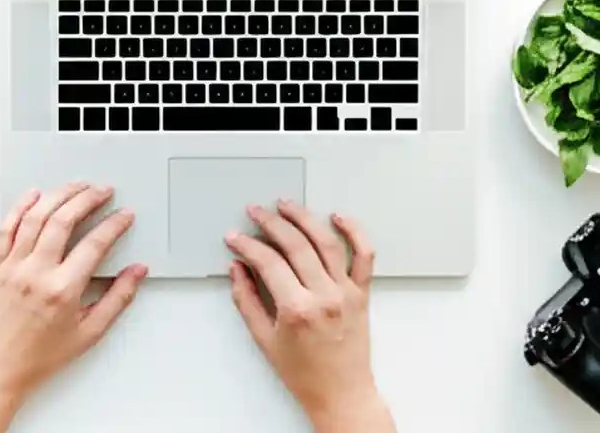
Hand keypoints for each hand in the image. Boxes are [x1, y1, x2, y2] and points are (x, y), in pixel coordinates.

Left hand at [0, 183, 146, 432]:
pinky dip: (20, 207)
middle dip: (87, 198)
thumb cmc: (40, 356)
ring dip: (58, 195)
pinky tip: (33, 195)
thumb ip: (117, 299)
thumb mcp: (89, 333)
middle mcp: (36, 274)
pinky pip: (6, 228)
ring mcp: (13, 267)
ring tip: (76, 186)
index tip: (124, 216)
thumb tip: (136, 273)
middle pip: (63, 220)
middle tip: (102, 191)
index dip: (114, 225)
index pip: (94, 244)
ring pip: (35, 217)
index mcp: (62, 290)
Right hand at [226, 201, 394, 432]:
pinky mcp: (362, 293)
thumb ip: (247, 301)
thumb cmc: (305, 374)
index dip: (247, 245)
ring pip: (327, 241)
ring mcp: (346, 292)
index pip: (268, 262)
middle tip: (256, 212)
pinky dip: (355, 231)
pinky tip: (339, 217)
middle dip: (271, 223)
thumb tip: (237, 269)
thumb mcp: (264, 340)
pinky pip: (364, 255)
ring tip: (287, 205)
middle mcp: (324, 296)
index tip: (236, 238)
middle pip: (296, 244)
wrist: (341, 394)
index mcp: (297, 309)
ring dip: (305, 218)